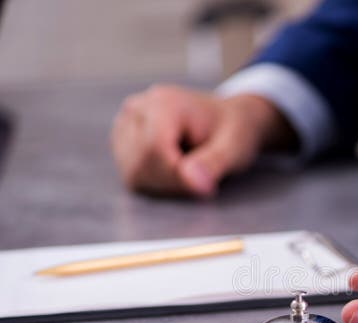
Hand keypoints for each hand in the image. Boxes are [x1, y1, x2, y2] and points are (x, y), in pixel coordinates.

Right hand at [110, 84, 295, 197]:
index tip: (204, 184)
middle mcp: (137, 109)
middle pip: (140, 164)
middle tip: (201, 177)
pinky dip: (156, 182)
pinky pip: (131, 175)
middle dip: (172, 182)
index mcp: (163, 102)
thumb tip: (192, 182)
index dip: (177, 176)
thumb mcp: (234, 147)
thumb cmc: (233, 130)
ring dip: (164, 184)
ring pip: (133, 172)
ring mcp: (125, 124)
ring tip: (190, 169)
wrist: (227, 120)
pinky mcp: (123, 141)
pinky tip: (176, 169)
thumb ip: (213, 163)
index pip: (153, 151)